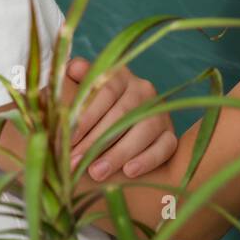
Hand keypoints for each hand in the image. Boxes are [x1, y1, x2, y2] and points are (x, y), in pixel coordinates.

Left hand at [63, 56, 177, 179]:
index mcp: (119, 76)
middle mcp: (143, 90)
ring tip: (96, 172)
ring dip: (118, 153)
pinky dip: (147, 160)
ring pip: (144, 130)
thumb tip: (73, 67)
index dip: (87, 115)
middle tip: (76, 162)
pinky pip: (165, 147)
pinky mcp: (170, 135)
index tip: (69, 137)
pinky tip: (129, 172)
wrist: (115, 131)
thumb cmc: (89, 111)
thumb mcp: (78, 91)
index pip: (106, 91)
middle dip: (96, 141)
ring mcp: (159, 112)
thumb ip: (73, 79)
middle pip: (122, 114)